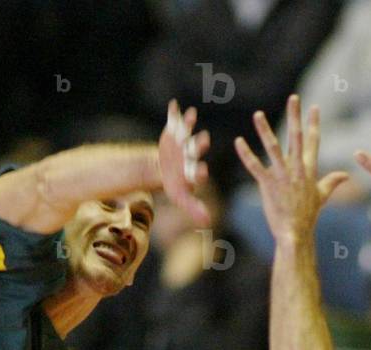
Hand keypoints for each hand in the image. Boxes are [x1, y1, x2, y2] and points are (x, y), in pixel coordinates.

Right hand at [158, 100, 210, 225]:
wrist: (163, 168)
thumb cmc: (176, 185)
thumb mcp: (182, 198)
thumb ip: (194, 209)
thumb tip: (207, 224)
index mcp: (194, 170)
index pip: (198, 172)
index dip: (199, 172)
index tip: (202, 173)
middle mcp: (192, 153)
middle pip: (197, 149)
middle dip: (200, 144)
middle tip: (205, 140)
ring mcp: (183, 141)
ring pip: (188, 132)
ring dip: (189, 124)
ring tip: (192, 115)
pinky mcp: (173, 131)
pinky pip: (174, 120)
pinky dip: (174, 113)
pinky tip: (174, 105)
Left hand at [234, 94, 349, 242]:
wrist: (296, 233)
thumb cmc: (308, 215)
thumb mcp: (322, 196)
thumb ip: (332, 182)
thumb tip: (347, 175)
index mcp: (309, 170)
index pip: (313, 142)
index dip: (314, 124)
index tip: (314, 107)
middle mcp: (297, 169)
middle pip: (296, 138)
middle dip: (295, 116)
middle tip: (294, 98)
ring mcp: (282, 176)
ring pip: (273, 148)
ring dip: (265, 130)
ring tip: (257, 114)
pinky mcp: (268, 185)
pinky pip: (255, 166)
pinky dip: (246, 154)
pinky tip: (239, 142)